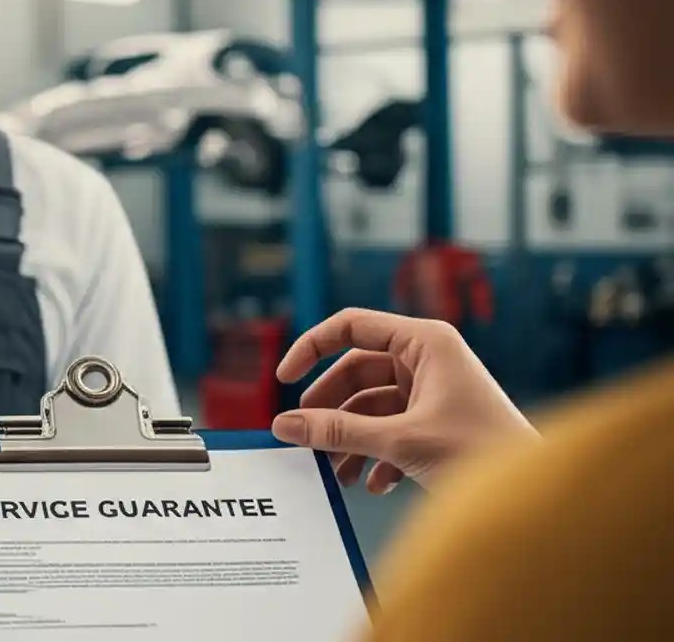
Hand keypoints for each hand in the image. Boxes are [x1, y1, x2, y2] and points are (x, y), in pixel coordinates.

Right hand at [271, 309, 537, 492]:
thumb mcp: (399, 441)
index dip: (312, 347)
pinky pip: (391, 427)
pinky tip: (372, 483)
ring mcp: (434, 389)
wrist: (535, 495)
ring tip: (335, 473)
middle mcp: (428, 358)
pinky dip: (375, 453)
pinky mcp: (438, 419)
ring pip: (371, 405)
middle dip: (330, 409)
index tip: (284, 378)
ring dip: (349, 439)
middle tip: (306, 438)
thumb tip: (284, 425)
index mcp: (424, 342)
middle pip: (355, 371)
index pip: (351, 325)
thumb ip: (336, 432)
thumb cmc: (484, 453)